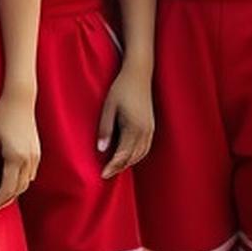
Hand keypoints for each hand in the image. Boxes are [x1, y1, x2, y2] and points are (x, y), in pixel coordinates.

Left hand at [0, 89, 38, 212]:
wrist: (20, 100)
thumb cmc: (0, 117)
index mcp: (15, 158)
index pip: (7, 189)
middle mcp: (28, 160)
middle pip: (18, 189)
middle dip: (6, 200)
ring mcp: (35, 157)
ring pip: (26, 183)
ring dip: (14, 192)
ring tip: (1, 198)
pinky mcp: (37, 152)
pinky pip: (31, 174)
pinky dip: (21, 182)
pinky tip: (12, 182)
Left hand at [97, 65, 154, 179]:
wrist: (139, 74)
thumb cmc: (121, 88)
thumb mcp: (108, 107)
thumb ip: (105, 129)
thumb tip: (101, 149)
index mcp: (134, 128)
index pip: (122, 155)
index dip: (112, 167)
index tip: (102, 176)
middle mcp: (145, 132)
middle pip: (131, 158)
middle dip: (119, 168)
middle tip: (105, 175)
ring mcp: (150, 130)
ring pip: (140, 154)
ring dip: (127, 163)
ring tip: (114, 169)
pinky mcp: (151, 127)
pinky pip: (144, 148)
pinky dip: (135, 156)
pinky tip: (127, 157)